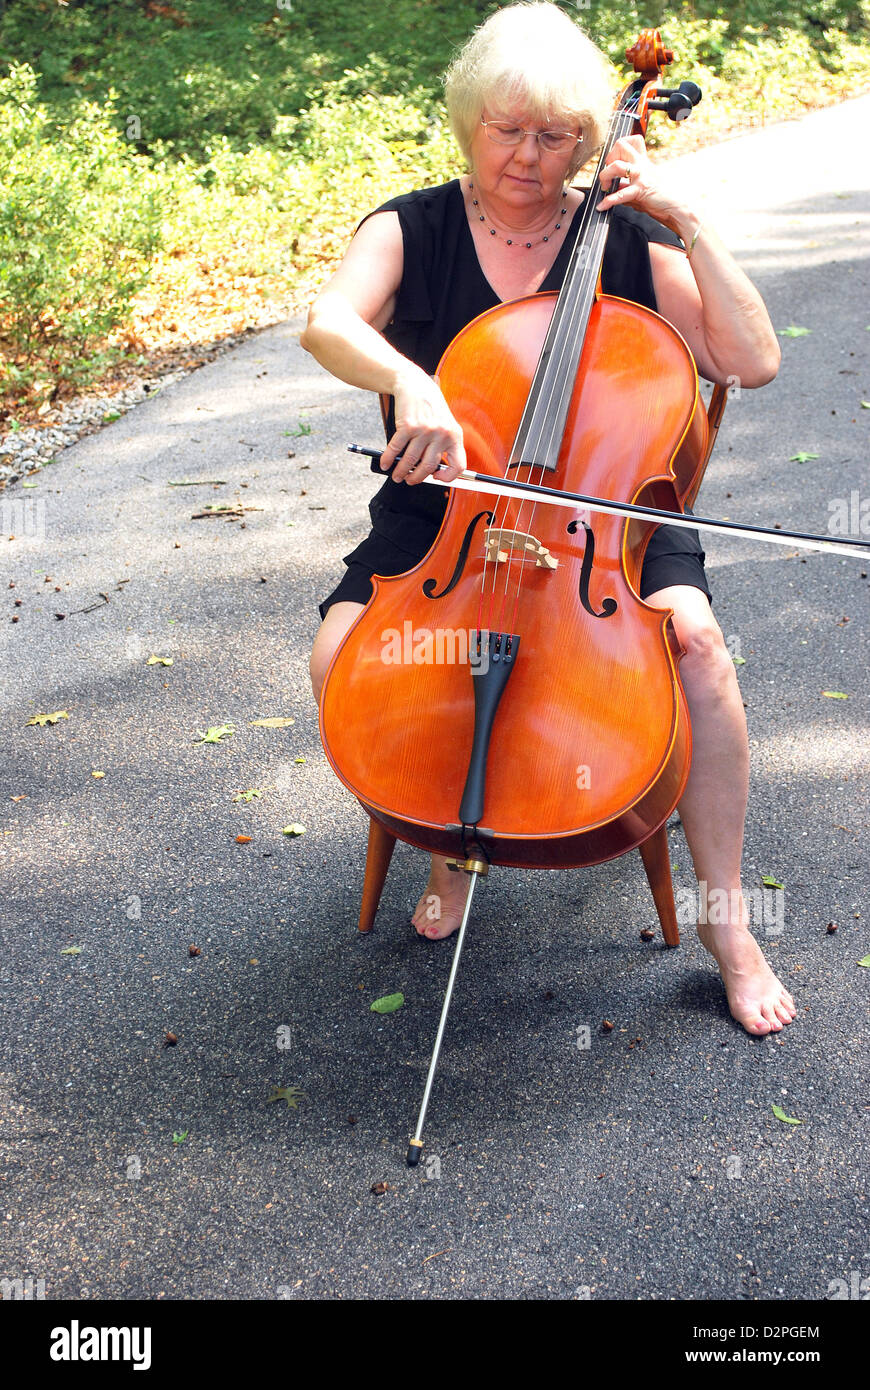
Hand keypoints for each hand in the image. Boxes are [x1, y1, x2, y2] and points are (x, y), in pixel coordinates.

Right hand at [379, 367, 465, 485]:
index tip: (437, 478)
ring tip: (397, 475)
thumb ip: (444, 445)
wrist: (415, 385)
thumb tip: (434, 471)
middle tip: (409, 480)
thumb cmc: (431, 406)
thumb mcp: (446, 424)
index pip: (458, 465)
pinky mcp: (407, 426)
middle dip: (416, 478)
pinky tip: (386, 463)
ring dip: (400, 471)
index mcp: (455, 435)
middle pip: (428, 467)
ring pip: (411, 461)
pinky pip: (396, 449)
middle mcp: (441, 434)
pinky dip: (388, 459)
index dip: (448, 477)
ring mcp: (424, 430)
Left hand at [596, 135, 695, 241]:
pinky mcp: (641, 190)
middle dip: (609, 158)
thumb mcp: (642, 187)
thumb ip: (627, 187)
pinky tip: (602, 206)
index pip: (632, 140)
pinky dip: (608, 201)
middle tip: (609, 174)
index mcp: (644, 162)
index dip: (618, 148)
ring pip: (617, 165)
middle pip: (621, 144)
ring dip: (605, 176)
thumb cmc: (662, 199)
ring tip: (605, 187)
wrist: (677, 208)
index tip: (613, 161)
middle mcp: (642, 165)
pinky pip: (621, 194)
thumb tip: (612, 191)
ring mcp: (642, 176)